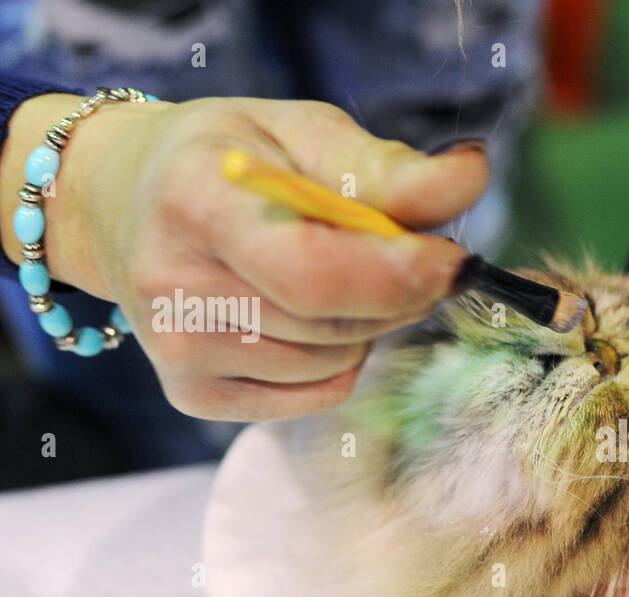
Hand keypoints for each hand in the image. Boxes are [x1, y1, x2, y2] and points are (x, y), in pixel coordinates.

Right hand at [0, 94, 487, 420]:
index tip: (454, 262)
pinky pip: (318, 393)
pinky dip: (337, 360)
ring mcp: (179, 351)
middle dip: (397, 293)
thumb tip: (471, 177)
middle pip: (338, 324)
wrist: (121, 201)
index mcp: (198, 200)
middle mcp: (175, 285)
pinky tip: (304, 316)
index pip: (314, 272)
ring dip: (366, 325)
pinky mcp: (195, 395)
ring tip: (331, 276)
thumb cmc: (229, 158)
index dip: (398, 275)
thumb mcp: (302, 133)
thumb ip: (386, 168)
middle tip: (401, 256)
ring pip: (337, 362)